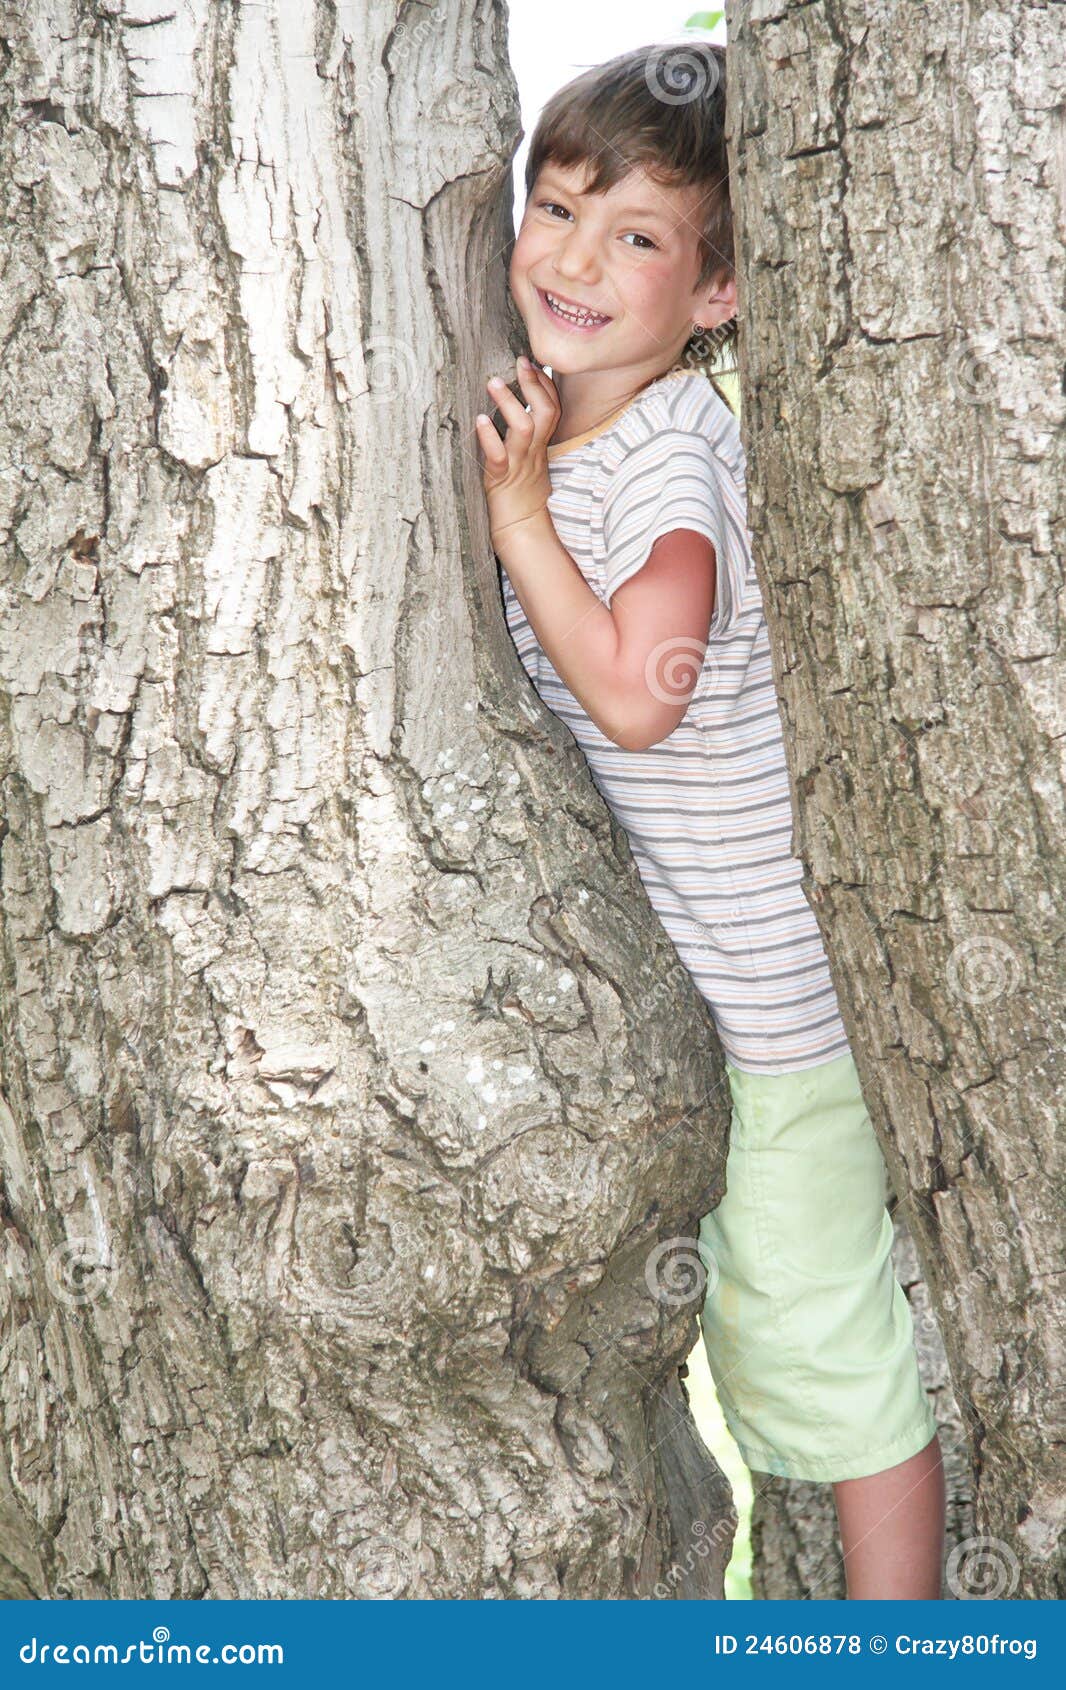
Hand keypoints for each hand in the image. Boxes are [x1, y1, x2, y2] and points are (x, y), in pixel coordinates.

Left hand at [476, 356, 560, 546]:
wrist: (522, 530)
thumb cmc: (522, 494)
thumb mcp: (532, 460)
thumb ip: (529, 434)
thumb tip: (518, 408)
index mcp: (541, 446)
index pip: (553, 408)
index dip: (546, 385)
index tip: (534, 363)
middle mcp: (533, 452)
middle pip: (545, 412)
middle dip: (534, 384)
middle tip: (519, 361)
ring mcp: (518, 465)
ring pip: (523, 429)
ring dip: (509, 403)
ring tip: (493, 381)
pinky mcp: (500, 480)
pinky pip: (497, 457)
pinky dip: (489, 438)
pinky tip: (480, 421)